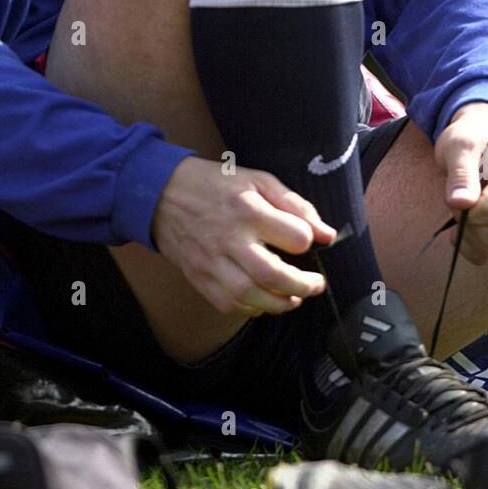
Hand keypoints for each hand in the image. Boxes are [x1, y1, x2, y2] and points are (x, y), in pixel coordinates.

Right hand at [151, 156, 336, 316]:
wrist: (161, 194)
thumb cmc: (215, 184)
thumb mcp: (258, 180)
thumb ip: (295, 205)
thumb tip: (326, 234)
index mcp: (247, 209)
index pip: (295, 237)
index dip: (310, 241)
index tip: (311, 241)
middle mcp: (229, 238)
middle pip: (273, 274)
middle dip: (303, 285)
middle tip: (315, 284)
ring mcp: (211, 261)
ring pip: (251, 296)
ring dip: (280, 303)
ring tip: (293, 297)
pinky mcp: (199, 278)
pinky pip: (229, 304)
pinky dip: (252, 309)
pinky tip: (263, 299)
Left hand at [433, 102, 487, 265]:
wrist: (485, 136)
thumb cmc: (472, 138)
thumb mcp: (460, 144)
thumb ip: (461, 172)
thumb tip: (460, 204)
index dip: (467, 209)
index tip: (455, 195)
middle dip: (473, 229)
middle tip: (459, 207)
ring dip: (470, 239)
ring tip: (461, 214)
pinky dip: (471, 247)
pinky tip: (462, 227)